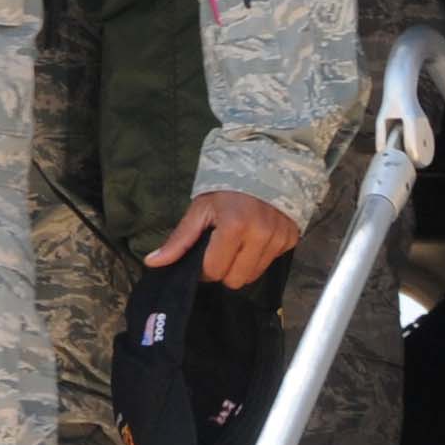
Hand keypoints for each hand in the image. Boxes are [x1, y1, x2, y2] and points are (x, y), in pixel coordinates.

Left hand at [149, 188, 300, 292]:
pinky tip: (255, 238)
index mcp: (235, 226)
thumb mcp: (200, 208)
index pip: (214, 270)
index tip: (203, 254)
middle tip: (220, 251)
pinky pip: (270, 263)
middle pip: (236, 280)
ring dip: (242, 266)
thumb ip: (179, 239)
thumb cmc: (227, 186)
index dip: (204, 268)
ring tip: (238, 244)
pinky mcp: (292, 240)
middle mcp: (261, 235)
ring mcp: (279, 238)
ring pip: (254, 276)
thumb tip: (152, 263)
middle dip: (223, 270)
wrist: (264, 163)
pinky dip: (259, 256)